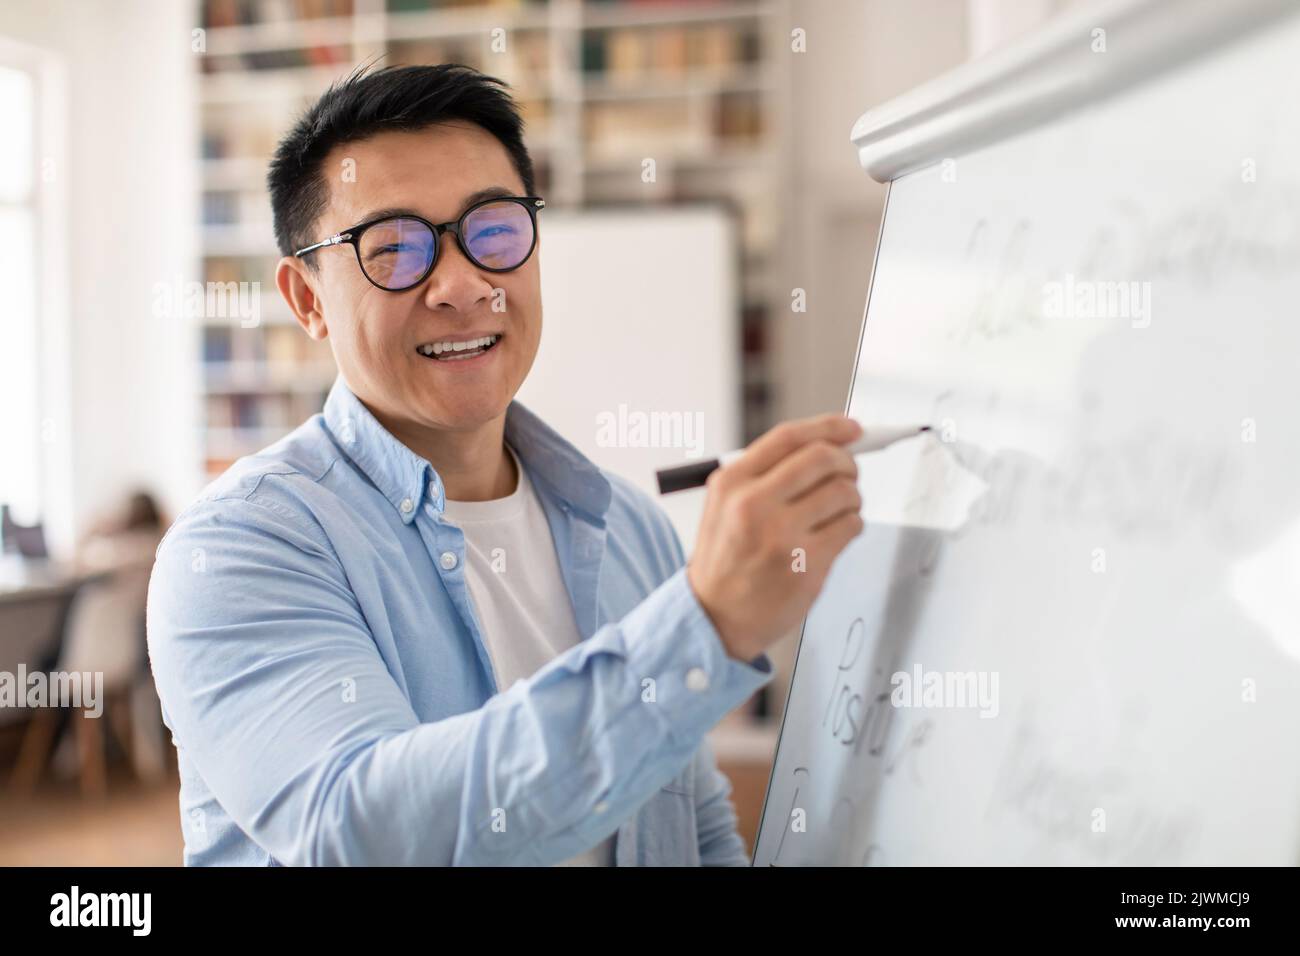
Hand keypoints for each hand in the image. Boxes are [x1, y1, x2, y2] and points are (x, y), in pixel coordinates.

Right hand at [686, 414, 863, 661]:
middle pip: (823, 458)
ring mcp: (781, 535)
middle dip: (847, 462)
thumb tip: (828, 445)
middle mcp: (753, 504)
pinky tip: (835, 535)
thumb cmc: (726, 559)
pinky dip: (852, 525)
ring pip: (844, 492)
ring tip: (838, 511)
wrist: (714, 617)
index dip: (828, 426)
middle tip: (849, 474)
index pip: (789, 437)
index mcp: (731, 482)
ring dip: (852, 498)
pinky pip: (851, 526)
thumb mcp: (725, 505)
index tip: (853, 429)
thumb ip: (768, 474)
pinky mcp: (806, 564)